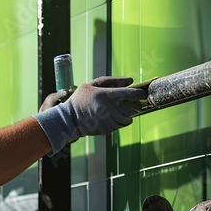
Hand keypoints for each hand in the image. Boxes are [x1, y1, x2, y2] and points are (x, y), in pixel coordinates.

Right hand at [32, 76, 146, 153]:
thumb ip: (112, 81)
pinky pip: (123, 124)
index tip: (141, 93)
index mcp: (106, 95)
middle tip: (129, 101)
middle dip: (135, 103)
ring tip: (117, 109)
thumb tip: (131, 81)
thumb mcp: (92, 84)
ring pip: (130, 117)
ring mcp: (110, 121)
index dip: (140, 93)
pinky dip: (121, 120)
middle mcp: (110, 109)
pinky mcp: (109, 129)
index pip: (132, 94)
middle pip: (135, 107)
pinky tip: (112, 116)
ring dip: (127, 113)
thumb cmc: (81, 98)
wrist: (70, 119)